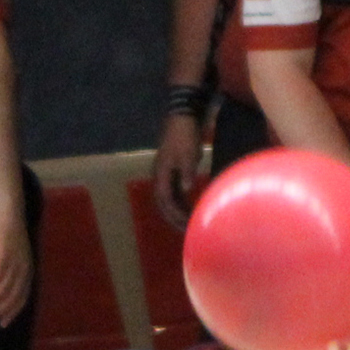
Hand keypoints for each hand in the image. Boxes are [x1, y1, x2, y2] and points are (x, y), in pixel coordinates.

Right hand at [0, 209, 33, 326]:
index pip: (22, 298)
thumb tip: (2, 289)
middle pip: (13, 296)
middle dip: (0, 310)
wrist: (10, 214)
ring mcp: (15, 262)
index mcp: (28, 271)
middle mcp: (24, 269)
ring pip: (4, 288)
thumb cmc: (9, 236)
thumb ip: (11, 272)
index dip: (12, 312)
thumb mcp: (14, 257)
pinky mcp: (4, 254)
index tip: (1, 323)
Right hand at [151, 114, 202, 228]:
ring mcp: (165, 174)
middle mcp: (160, 176)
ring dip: (176, 212)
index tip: (186, 225)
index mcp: (161, 173)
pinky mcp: (172, 171)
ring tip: (188, 224)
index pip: (165, 200)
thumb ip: (187, 172)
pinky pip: (173, 191)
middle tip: (186, 231)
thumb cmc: (185, 135)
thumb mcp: (187, 154)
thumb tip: (186, 189)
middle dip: (173, 218)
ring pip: (168, 199)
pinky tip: (189, 209)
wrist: (183, 118)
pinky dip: (180, 202)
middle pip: (163, 203)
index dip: (174, 214)